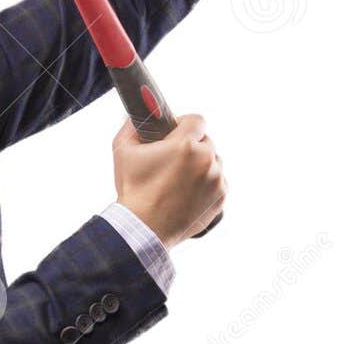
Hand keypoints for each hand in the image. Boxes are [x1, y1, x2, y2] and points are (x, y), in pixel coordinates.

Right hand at [112, 114, 226, 248]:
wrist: (145, 229)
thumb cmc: (133, 190)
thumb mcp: (123, 152)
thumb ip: (132, 125)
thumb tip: (138, 114)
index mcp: (185, 145)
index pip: (196, 120)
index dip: (183, 124)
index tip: (175, 133)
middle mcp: (206, 161)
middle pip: (205, 141)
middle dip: (191, 147)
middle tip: (173, 161)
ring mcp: (216, 181)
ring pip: (213, 163)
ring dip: (200, 167)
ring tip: (179, 181)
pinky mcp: (221, 198)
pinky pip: (218, 183)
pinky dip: (206, 185)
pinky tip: (187, 193)